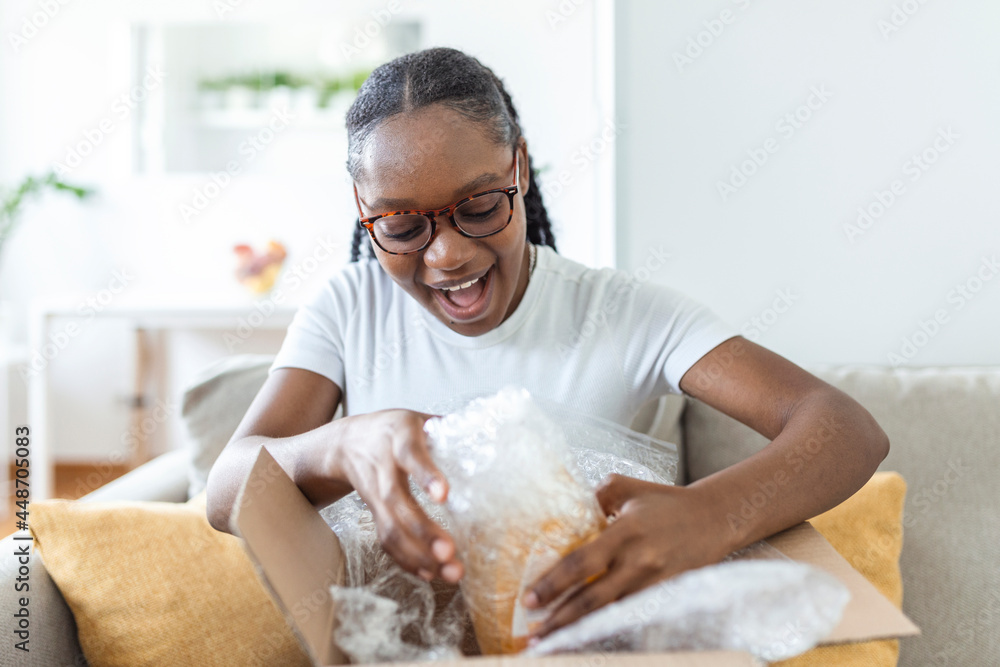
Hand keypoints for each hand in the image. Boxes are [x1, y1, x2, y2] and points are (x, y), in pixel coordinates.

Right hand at [334, 409, 462, 582]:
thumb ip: (450, 429)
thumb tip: (492, 439)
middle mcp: (383, 467)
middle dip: (423, 530)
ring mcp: (374, 493)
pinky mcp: (372, 513)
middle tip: (448, 551)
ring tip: (447, 570)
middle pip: (397, 501)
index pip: (411, 455)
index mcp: (399, 437)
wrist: (347, 442)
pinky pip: (385, 539)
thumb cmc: (394, 430)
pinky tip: (428, 572)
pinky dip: (405, 559)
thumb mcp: (418, 419)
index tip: (444, 495)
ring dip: (417, 553)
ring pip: (390, 526)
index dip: (425, 475)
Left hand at [523, 474, 731, 638]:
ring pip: (610, 612)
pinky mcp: (665, 594)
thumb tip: (564, 510)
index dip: (553, 583)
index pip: (583, 562)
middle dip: (560, 619)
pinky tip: (587, 635)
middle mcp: (639, 561)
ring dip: (579, 629)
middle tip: (533, 634)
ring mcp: (654, 582)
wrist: (714, 519)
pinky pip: (630, 614)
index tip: (529, 599)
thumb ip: (596, 496)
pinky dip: (607, 625)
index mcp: (626, 531)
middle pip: (592, 599)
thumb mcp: (627, 487)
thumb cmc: (666, 501)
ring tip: (551, 641)